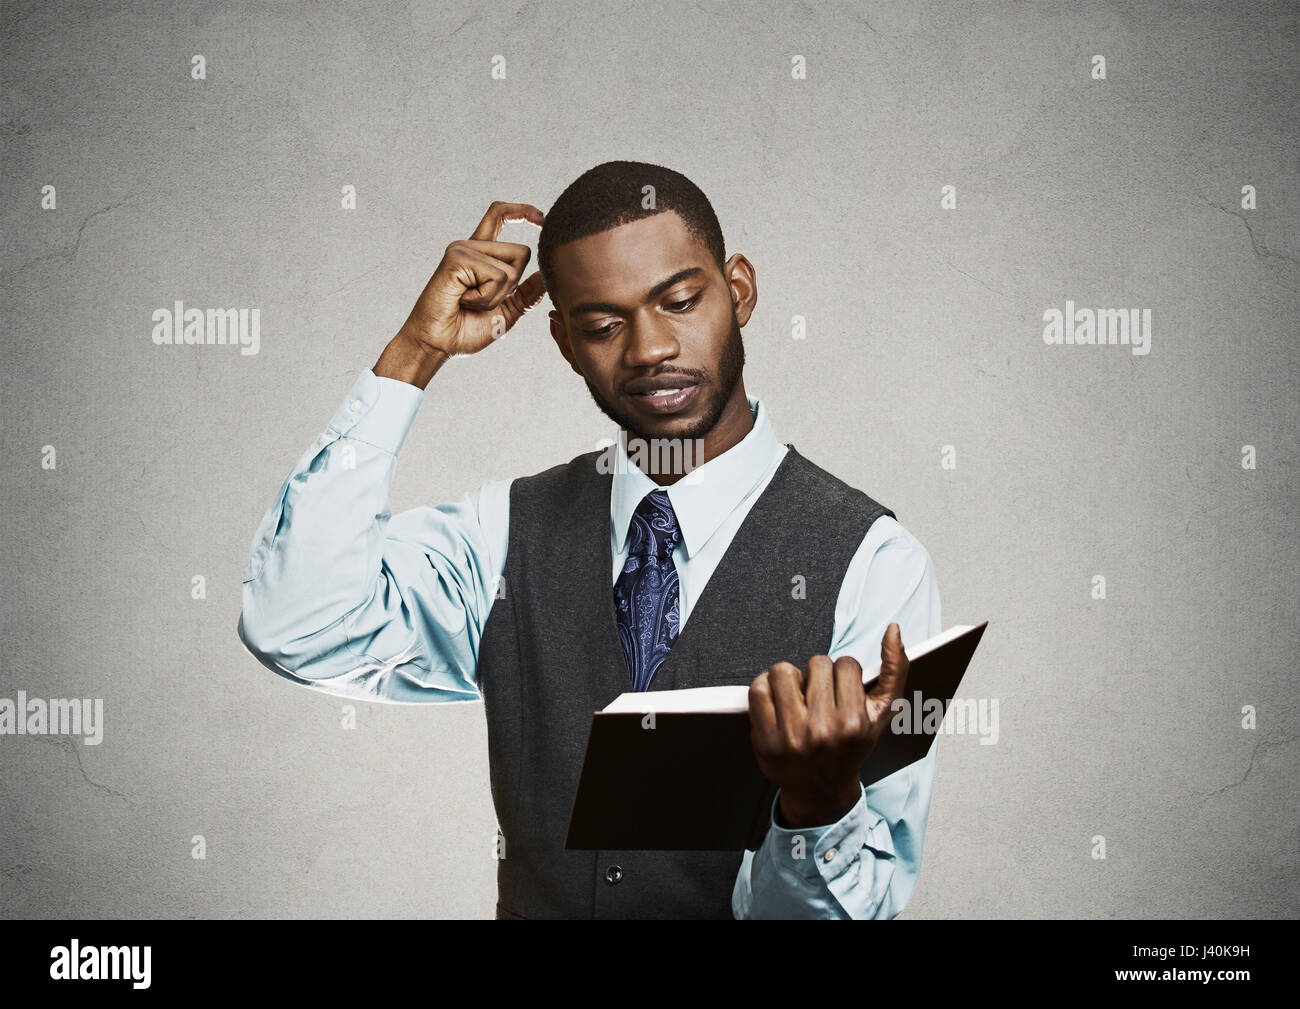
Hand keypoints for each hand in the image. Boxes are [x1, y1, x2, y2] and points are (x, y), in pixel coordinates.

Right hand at [398, 200, 546, 358]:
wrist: (438, 345)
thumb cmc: (464, 331)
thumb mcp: (506, 312)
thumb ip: (526, 294)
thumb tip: (546, 276)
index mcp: (480, 255)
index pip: (499, 216)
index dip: (522, 211)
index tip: (541, 218)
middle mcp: (470, 246)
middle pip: (521, 252)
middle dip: (513, 287)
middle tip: (482, 302)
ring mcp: (462, 250)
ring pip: (511, 269)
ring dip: (497, 297)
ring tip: (469, 302)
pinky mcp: (456, 258)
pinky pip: (496, 276)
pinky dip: (486, 297)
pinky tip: (463, 300)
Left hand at [748, 623, 910, 827]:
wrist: (821, 790)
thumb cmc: (852, 745)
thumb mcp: (883, 714)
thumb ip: (895, 669)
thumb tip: (894, 629)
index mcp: (854, 723)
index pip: (846, 664)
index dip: (844, 674)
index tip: (843, 692)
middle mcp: (823, 731)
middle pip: (816, 663)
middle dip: (818, 674)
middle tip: (820, 697)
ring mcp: (791, 736)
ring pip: (783, 670)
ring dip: (790, 678)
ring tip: (798, 697)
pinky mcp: (765, 739)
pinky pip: (758, 688)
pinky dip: (765, 687)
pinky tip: (778, 702)